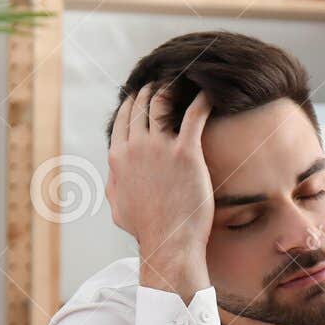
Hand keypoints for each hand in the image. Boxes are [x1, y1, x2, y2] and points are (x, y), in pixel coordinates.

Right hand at [106, 82, 213, 298]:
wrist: (169, 243)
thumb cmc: (146, 230)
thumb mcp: (118, 206)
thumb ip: (115, 183)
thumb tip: (115, 174)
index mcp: (118, 157)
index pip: (123, 118)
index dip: (133, 102)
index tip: (142, 93)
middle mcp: (136, 147)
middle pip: (141, 105)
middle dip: (151, 88)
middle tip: (164, 81)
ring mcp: (160, 148)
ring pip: (162, 104)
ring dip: (172, 88)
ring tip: (184, 82)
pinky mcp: (186, 153)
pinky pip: (194, 115)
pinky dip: (201, 99)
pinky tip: (209, 92)